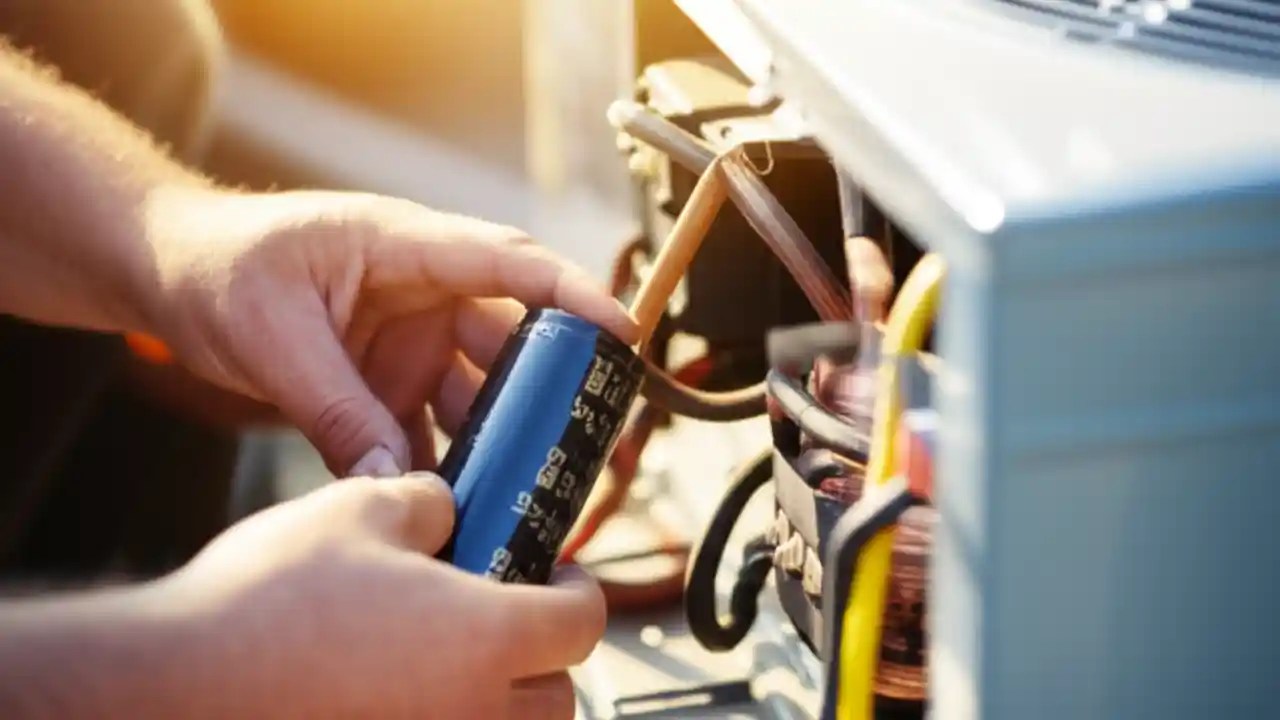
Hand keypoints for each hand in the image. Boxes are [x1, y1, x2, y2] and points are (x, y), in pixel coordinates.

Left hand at [142, 187, 637, 474]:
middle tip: (577, 446)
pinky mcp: (388, 382)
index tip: (624, 334)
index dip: (575, 295)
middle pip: (510, 341)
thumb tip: (397, 484)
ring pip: (478, 395)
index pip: (511, 263)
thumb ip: (340, 413)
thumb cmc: (219, 267)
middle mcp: (423, 293)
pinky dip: (447, 465)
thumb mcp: (276, 339)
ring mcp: (409, 340)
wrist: (169, 276)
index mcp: (406, 247)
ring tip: (515, 494)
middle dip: (548, 394)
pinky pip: (433, 428)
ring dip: (497, 443)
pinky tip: (456, 507)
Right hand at [160, 472, 602, 718]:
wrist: (177, 686)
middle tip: (505, 617)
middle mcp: (476, 714)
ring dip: (497, 700)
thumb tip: (444, 508)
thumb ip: (424, 502)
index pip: (584, 622)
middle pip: (558, 696)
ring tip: (445, 659)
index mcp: (489, 639)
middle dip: (545, 655)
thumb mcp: (359, 509)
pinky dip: (439, 718)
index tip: (558, 572)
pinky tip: (393, 692)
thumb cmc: (271, 600)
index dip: (579, 589)